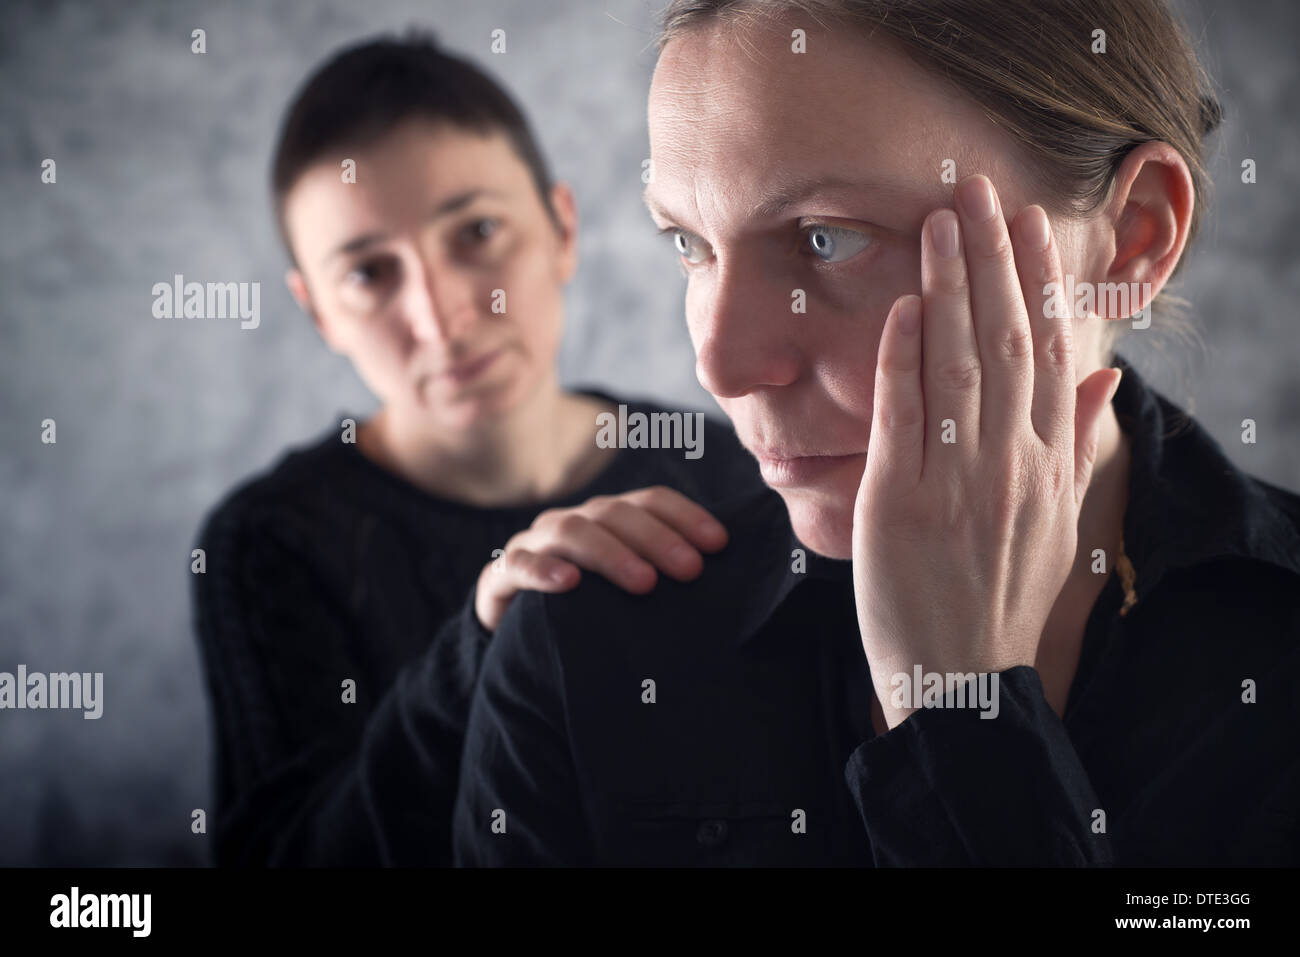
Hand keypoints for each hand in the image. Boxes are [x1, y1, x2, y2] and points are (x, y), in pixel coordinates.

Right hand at [474, 485, 727, 630]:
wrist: (519, 636)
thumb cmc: (590, 611)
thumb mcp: (629, 591)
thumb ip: (665, 578)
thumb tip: (730, 587)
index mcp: (609, 519)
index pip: (650, 500)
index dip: (686, 516)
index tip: (719, 544)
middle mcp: (573, 522)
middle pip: (615, 513)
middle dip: (657, 539)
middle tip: (690, 570)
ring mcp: (535, 544)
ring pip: (572, 531)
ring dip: (610, 554)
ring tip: (643, 582)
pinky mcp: (501, 576)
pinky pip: (518, 565)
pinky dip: (543, 571)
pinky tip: (569, 585)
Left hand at [854, 174, 1121, 728]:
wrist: (962, 680)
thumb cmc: (1003, 598)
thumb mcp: (1059, 523)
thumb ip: (1075, 443)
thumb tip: (1103, 376)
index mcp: (1046, 464)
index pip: (1047, 353)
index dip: (1039, 283)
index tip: (1031, 224)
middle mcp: (1008, 464)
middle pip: (1005, 343)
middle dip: (993, 261)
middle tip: (979, 191)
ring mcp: (955, 482)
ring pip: (958, 367)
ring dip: (951, 289)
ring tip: (943, 222)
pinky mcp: (899, 503)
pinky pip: (904, 419)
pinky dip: (904, 361)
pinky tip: (904, 309)